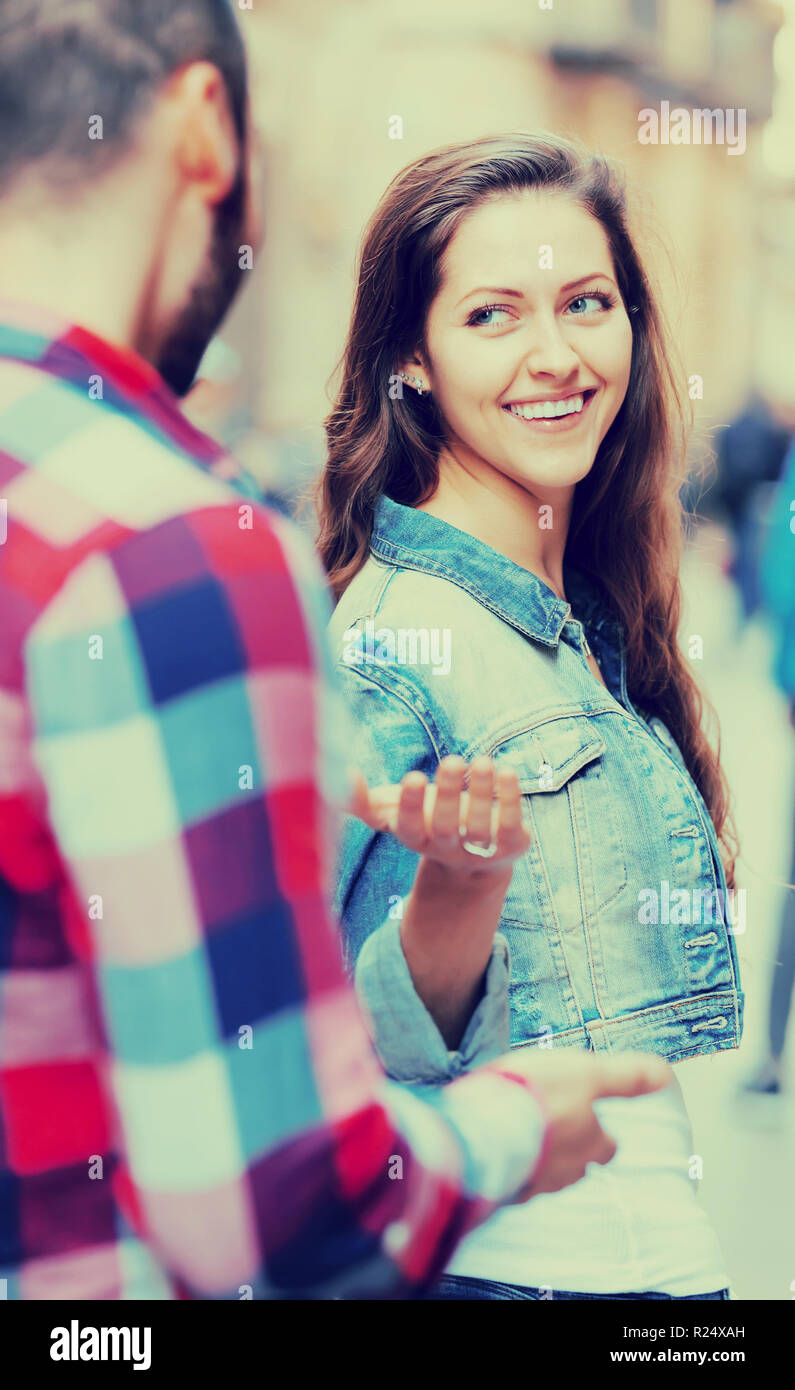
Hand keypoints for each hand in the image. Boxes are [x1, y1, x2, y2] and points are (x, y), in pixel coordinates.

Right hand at [349, 755, 529, 879]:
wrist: (475, 862)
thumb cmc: (427, 823)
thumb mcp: (393, 813)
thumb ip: (361, 800)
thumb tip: (342, 773)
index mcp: (416, 838)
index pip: (409, 827)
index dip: (411, 805)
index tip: (413, 777)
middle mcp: (447, 848)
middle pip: (446, 827)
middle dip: (448, 794)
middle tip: (451, 760)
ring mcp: (480, 850)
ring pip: (481, 827)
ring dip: (482, 793)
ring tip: (482, 761)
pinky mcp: (512, 845)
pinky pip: (511, 823)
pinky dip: (510, 798)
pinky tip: (507, 771)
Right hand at [491, 1051, 671, 1201]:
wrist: (482, 1129)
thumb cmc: (537, 1096)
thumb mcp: (587, 1073)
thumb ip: (626, 1077)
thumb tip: (665, 1075)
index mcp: (591, 1144)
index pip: (608, 1145)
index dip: (603, 1132)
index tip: (594, 1120)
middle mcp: (567, 1171)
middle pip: (578, 1166)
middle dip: (571, 1150)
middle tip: (557, 1127)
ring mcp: (533, 1183)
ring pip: (545, 1175)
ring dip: (539, 1157)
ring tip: (524, 1135)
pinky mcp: (502, 1189)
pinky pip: (512, 1180)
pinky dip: (510, 1166)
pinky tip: (499, 1151)